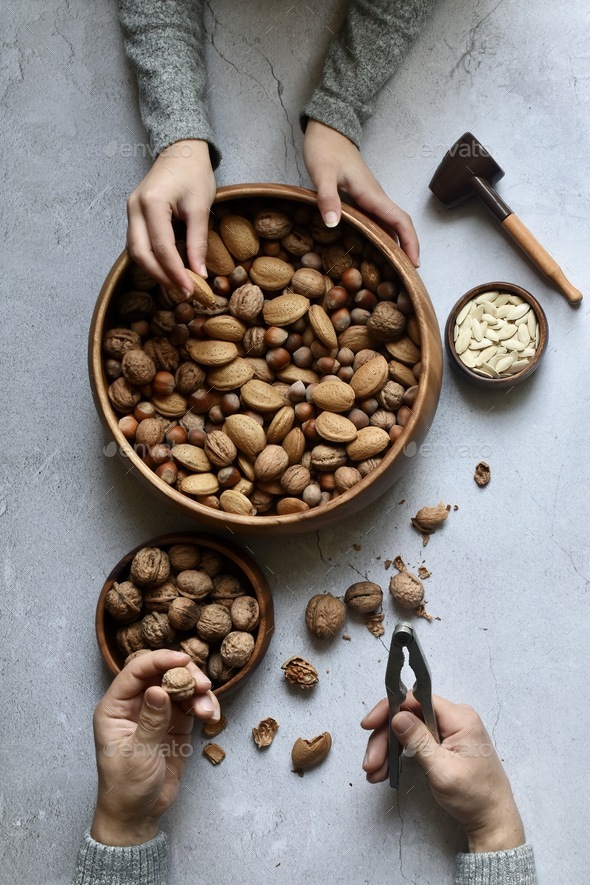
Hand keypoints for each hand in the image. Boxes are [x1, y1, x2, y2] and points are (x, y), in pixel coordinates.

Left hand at [90, 649, 219, 846]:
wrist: (138, 815)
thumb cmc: (126, 786)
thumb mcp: (138, 754)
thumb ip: (151, 721)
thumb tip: (159, 688)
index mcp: (116, 706)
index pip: (136, 671)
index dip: (159, 660)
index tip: (183, 660)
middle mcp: (136, 703)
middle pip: (162, 673)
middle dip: (186, 675)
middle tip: (204, 686)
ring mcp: (158, 712)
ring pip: (181, 686)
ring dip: (199, 693)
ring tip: (208, 711)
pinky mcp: (175, 723)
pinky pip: (192, 704)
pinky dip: (204, 706)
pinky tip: (211, 717)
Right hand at [126, 139, 215, 293]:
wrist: (181, 150)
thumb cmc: (194, 173)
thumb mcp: (201, 207)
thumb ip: (198, 241)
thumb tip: (199, 273)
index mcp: (152, 203)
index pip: (162, 248)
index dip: (176, 273)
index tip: (192, 290)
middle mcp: (134, 208)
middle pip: (140, 254)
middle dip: (161, 276)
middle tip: (183, 292)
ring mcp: (130, 212)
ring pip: (136, 252)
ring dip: (155, 271)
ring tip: (177, 284)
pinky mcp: (134, 215)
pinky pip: (138, 244)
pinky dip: (152, 260)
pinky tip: (168, 269)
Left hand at [303, 120, 419, 266]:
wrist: (327, 130)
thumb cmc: (325, 149)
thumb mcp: (322, 173)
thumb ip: (327, 197)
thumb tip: (332, 223)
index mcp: (372, 194)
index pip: (400, 221)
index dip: (410, 242)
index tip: (414, 263)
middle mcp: (375, 198)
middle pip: (399, 227)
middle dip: (407, 250)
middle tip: (406, 276)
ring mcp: (370, 198)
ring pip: (390, 225)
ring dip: (396, 246)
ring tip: (394, 271)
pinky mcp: (363, 199)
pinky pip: (378, 221)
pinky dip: (381, 237)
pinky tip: (375, 251)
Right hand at [361, 693, 525, 852]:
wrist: (492, 819)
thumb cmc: (475, 797)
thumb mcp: (443, 770)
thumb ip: (419, 741)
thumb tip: (397, 715)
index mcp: (459, 718)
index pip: (416, 699)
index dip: (389, 709)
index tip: (369, 725)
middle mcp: (453, 718)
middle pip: (408, 716)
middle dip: (385, 738)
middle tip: (370, 762)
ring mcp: (448, 730)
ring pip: (407, 729)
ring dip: (388, 749)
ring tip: (375, 772)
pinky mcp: (443, 743)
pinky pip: (414, 740)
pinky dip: (398, 755)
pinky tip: (386, 770)